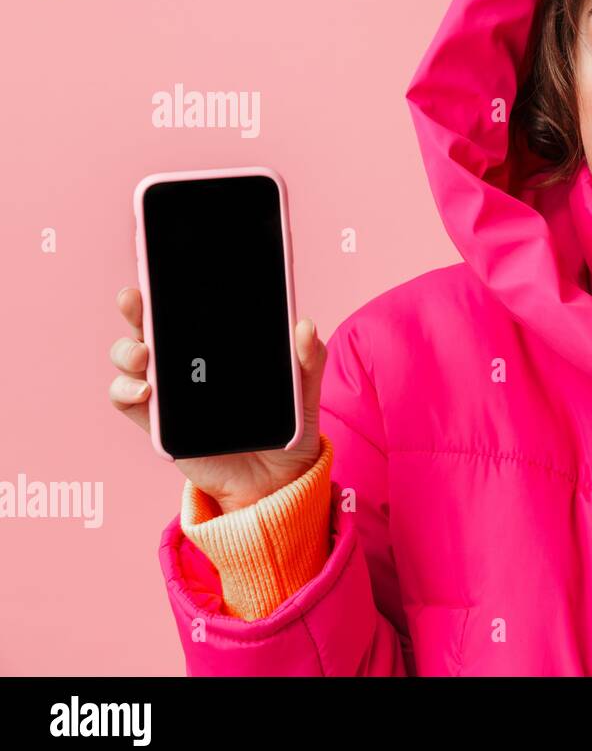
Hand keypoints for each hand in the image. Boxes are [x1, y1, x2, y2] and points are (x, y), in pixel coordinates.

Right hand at [108, 286, 327, 512]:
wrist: (277, 482)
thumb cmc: (288, 429)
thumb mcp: (304, 392)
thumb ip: (308, 360)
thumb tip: (304, 325)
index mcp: (220, 347)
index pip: (190, 310)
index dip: (172, 286)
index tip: (163, 268)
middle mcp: (188, 363)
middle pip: (150, 326)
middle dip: (135, 308)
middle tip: (135, 299)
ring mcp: (170, 392)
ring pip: (131, 359)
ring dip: (127, 350)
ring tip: (143, 354)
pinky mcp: (159, 424)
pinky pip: (128, 400)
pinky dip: (125, 390)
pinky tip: (144, 389)